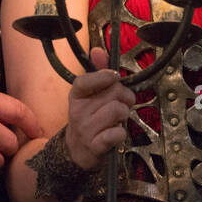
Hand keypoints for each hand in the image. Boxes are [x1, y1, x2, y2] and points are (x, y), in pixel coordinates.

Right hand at [65, 47, 134, 170]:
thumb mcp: (89, 95)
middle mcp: (78, 111)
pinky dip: (121, 133)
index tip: (114, 76)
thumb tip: (98, 51)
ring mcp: (85, 129)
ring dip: (125, 114)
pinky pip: (117, 133)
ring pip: (118, 110)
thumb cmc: (89, 118)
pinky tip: (116, 133)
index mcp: (76, 96)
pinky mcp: (95, 146)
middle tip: (122, 103)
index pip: (85, 81)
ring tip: (118, 119)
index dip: (103, 76)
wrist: (78, 150)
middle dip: (125, 97)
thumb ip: (97, 72)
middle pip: (113, 93)